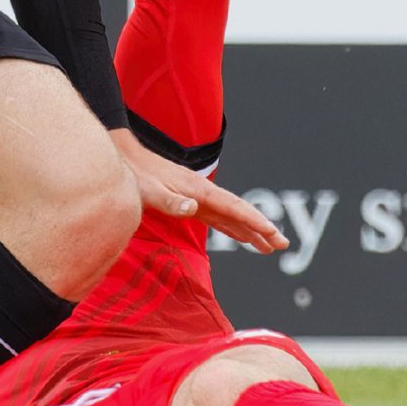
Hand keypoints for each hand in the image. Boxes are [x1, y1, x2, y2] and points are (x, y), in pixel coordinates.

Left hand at [109, 130, 287, 254]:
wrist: (124, 158)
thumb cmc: (135, 176)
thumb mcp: (148, 191)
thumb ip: (170, 202)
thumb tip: (193, 209)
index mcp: (197, 189)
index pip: (232, 206)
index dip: (253, 220)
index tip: (271, 232)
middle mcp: (202, 192)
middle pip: (238, 211)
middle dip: (261, 228)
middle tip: (282, 245)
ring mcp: (198, 197)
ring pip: (230, 215)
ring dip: (251, 231)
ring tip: (270, 247)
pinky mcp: (190, 201)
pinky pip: (218, 217)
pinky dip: (233, 227)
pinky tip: (242, 236)